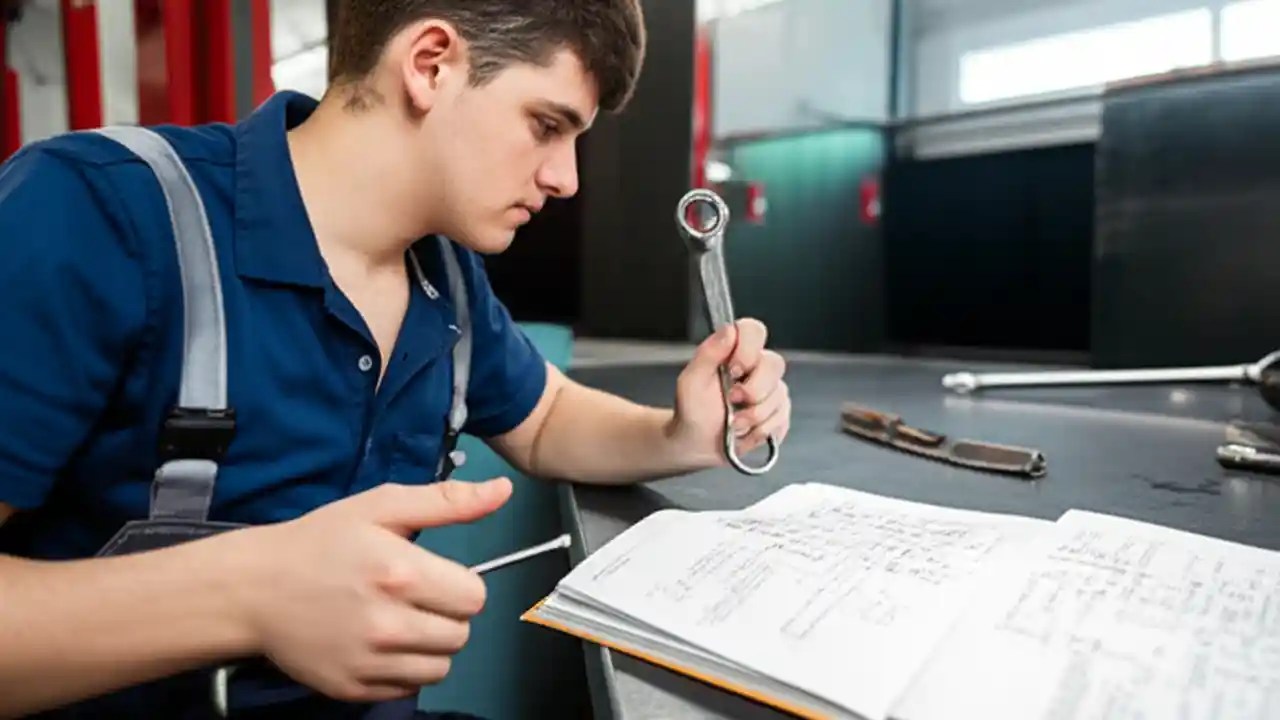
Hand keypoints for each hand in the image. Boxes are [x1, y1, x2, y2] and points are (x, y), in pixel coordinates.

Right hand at [226, 478, 511, 701]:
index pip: (474, 597)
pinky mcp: (352, 688)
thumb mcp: (381, 507)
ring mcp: (369, 661)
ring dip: (430, 646)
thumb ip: (448, 502)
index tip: (434, 576)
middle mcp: (388, 623)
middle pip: (461, 635)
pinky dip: (403, 670)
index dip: (460, 584)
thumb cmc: (319, 541)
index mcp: (401, 574)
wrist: (253, 588)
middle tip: (413, 598)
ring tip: (399, 621)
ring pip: (440, 668)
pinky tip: (378, 643)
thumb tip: (503, 490)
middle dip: (446, 615)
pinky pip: (408, 688)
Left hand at [668, 318, 790, 464]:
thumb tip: (730, 330)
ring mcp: (772, 391)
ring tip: (733, 423)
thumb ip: (708, 353)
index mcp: (734, 352)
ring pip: (779, 395)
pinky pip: (782, 418)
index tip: (733, 370)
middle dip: (752, 390)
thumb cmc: (692, 411)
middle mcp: (757, 367)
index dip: (748, 348)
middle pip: (774, 364)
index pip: (754, 331)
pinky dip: (760, 430)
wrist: (697, 445)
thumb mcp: (691, 382)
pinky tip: (744, 432)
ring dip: (753, 415)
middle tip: (731, 401)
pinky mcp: (780, 414)